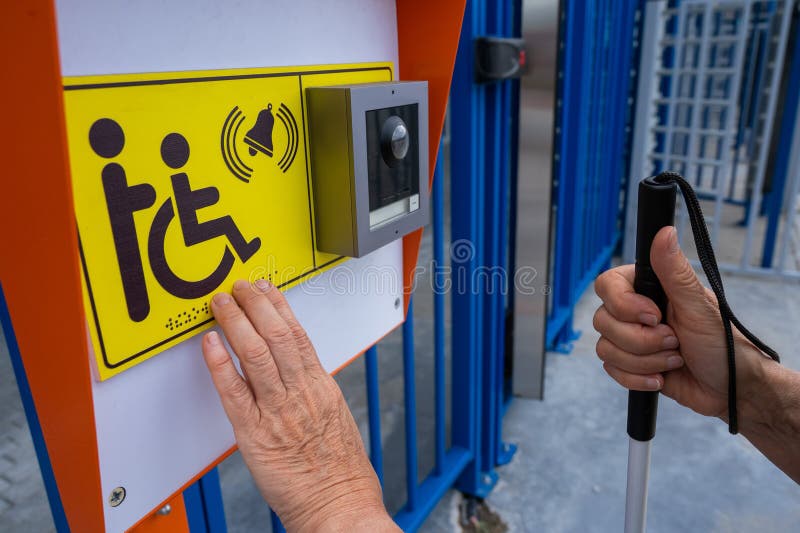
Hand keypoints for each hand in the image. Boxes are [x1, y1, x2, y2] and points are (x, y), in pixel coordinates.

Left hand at [201, 279, 397, 531]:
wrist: (339, 506)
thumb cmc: (340, 471)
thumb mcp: (335, 420)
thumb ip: (314, 393)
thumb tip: (298, 374)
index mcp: (321, 387)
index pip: (299, 336)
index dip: (280, 308)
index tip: (267, 290)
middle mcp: (301, 393)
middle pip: (278, 336)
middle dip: (257, 306)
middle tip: (239, 286)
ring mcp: (278, 412)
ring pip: (258, 355)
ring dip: (238, 323)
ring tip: (222, 303)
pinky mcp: (256, 435)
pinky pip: (235, 393)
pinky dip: (221, 366)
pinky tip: (211, 345)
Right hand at [593, 226, 766, 418]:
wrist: (732, 389)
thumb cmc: (723, 344)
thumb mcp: (697, 306)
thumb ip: (674, 270)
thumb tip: (664, 231)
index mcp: (648, 289)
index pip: (606, 285)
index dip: (624, 304)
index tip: (655, 315)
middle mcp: (634, 311)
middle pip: (602, 320)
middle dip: (641, 340)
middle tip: (675, 341)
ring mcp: (630, 338)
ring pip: (605, 348)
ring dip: (645, 361)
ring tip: (675, 359)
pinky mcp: (629, 364)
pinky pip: (611, 370)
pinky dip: (638, 378)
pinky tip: (663, 377)